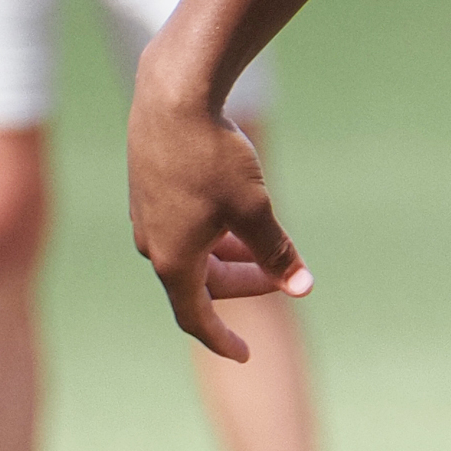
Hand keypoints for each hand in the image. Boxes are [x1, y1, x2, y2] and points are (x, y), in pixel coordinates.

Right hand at [127, 64, 313, 362]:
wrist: (174, 96)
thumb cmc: (214, 156)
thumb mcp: (254, 208)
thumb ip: (276, 251)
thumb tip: (303, 288)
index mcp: (172, 259)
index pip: (195, 317)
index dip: (222, 338)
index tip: (245, 354)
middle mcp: (151, 242)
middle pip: (198, 282)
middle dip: (242, 283)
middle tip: (282, 275)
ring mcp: (146, 213)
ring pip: (190, 250)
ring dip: (227, 254)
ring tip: (262, 240)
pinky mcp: (148, 186)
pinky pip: (181, 225)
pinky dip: (211, 231)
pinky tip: (234, 209)